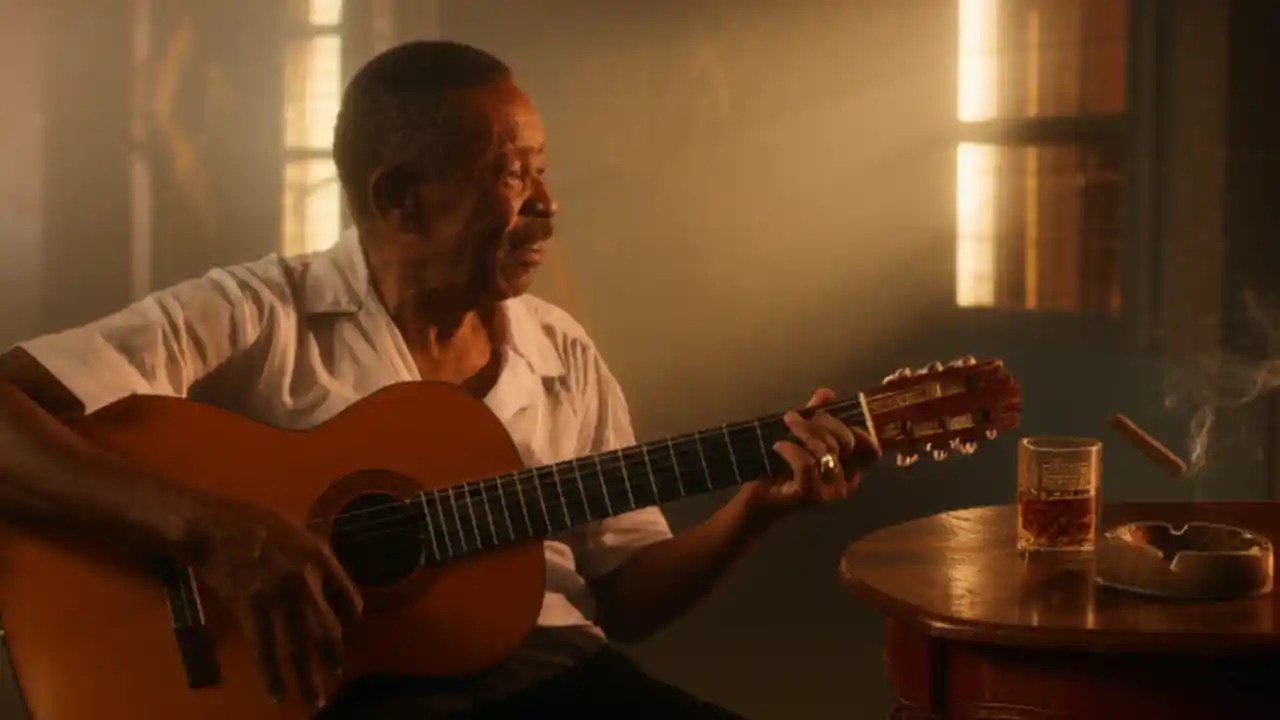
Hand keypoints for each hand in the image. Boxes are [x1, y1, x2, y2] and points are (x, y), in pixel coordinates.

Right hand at [183, 498, 362, 706]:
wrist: (212, 527)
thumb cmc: (254, 522)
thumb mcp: (298, 532)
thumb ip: (315, 559)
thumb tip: (327, 584)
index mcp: (321, 558)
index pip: (349, 598)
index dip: (351, 620)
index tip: (348, 632)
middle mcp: (305, 581)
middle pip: (327, 630)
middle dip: (333, 658)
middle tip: (336, 676)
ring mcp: (277, 598)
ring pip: (298, 648)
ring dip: (308, 678)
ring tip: (315, 700)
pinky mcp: (250, 610)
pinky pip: (264, 650)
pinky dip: (271, 675)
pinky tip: (277, 693)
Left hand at [739, 388, 881, 524]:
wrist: (759, 498)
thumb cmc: (782, 467)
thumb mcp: (800, 437)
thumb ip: (815, 416)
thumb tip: (827, 393)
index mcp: (849, 469)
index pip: (866, 446)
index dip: (852, 426)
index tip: (825, 413)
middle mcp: (845, 482)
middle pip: (843, 442)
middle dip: (820, 423)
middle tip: (793, 417)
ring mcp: (829, 491)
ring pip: (826, 451)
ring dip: (804, 432)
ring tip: (785, 424)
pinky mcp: (810, 495)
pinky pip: (807, 465)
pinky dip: (793, 450)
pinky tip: (779, 446)